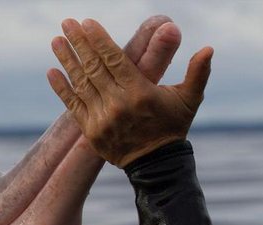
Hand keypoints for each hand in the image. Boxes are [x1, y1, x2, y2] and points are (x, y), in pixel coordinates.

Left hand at [48, 18, 212, 167]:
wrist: (157, 165)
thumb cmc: (173, 127)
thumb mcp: (189, 100)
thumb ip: (198, 72)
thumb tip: (209, 48)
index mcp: (140, 92)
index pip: (114, 59)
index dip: (99, 39)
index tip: (87, 22)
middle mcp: (118, 104)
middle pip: (94, 67)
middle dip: (79, 43)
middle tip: (67, 23)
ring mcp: (102, 119)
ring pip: (81, 83)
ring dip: (67, 60)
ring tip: (56, 41)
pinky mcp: (92, 131)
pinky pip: (73, 106)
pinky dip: (62, 88)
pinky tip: (52, 72)